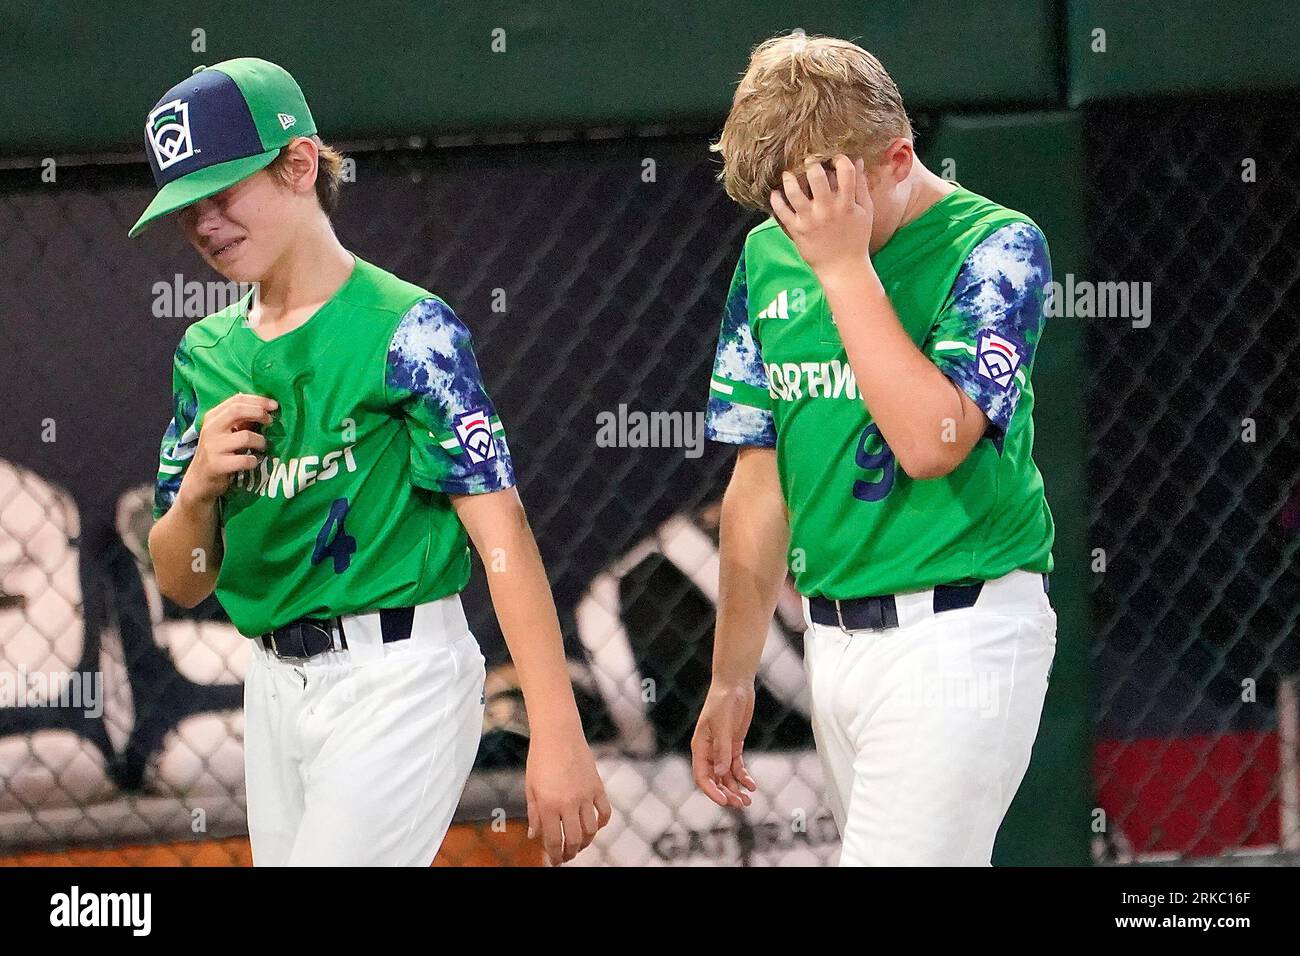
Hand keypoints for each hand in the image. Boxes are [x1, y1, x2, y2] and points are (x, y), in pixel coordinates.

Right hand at [178, 393, 276, 508]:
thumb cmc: (219, 453)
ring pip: (245, 436)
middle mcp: (211, 428)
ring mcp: (213, 446)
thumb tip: (266, 409)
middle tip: (271, 421)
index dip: (258, 400)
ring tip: (262, 447)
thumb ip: (241, 421)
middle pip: (237, 411)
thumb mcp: (226, 433)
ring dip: (260, 441)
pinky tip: (252, 462)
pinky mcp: (217, 465)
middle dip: (259, 413)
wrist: (199, 481)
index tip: (274, 405)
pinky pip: (244, 459)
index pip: (236, 400)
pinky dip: (253, 461)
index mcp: (213, 417)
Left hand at [525, 731, 611, 864]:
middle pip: (575, 840)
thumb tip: (535, 836)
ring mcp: (585, 795)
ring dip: (586, 842)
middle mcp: (569, 803)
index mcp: (549, 805)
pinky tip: (594, 827)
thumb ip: (534, 814)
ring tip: (580, 844)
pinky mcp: (597, 787)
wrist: (558, 734)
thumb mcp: (530, 788)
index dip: (554, 855)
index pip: (554, 840)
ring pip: (591, 831)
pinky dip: (601, 824)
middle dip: (570, 853)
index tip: (555, 861)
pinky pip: (604, 813)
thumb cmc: (540, 759)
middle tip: (567, 856)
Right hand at [691, 681, 757, 807]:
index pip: (702, 776)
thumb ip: (722, 750)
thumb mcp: (723, 725)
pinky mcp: (733, 745)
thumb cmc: (723, 701)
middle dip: (726, 794)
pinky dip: (743, 777)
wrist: (735, 684)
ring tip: (748, 800)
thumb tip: (720, 774)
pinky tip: (752, 785)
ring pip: (726, 776)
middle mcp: (709, 751)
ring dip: (735, 789)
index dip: (712, 791)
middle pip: (714, 780)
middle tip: (741, 804)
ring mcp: (721, 749)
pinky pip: (736, 766)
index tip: (725, 801)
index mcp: (700, 746)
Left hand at [770, 154, 873, 279]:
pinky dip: (776, 200)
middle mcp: (827, 210)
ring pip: (794, 192)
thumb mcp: (865, 211)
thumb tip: (857, 160)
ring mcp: (810, 220)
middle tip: (808, 160)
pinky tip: (776, 193)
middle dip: (811, 163)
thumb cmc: (856, 238)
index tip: (834, 158)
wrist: (843, 269)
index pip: (845, 172)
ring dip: (790, 179)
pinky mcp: (797, 230)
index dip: (839, 159)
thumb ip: (861, 186)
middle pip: (817, 177)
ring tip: (788, 174)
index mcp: (846, 204)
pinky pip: (781, 212)